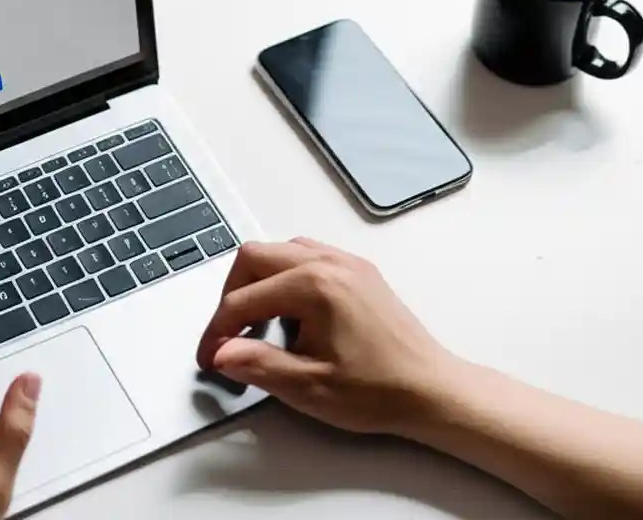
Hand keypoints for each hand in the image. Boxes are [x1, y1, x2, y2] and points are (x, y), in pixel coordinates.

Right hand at [195, 237, 455, 436]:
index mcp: (315, 287)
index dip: (217, 332)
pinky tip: (287, 310)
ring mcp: (346, 264)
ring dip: (256, 281)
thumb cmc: (381, 391)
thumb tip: (221, 352)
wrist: (432, 391)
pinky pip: (306, 255)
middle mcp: (329, 264)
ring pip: (278, 251)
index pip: (243, 300)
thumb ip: (257, 365)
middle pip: (253, 258)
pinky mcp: (358, 272)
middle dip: (230, 296)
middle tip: (227, 334)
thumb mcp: (308, 387)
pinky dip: (284, 275)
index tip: (211, 358)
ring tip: (254, 322)